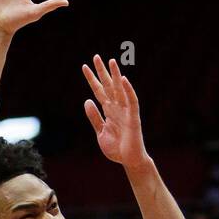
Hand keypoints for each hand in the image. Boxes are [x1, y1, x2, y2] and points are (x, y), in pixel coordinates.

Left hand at [82, 56, 151, 172]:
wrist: (129, 161)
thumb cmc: (117, 148)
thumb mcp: (100, 132)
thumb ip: (94, 117)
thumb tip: (87, 100)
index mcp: (108, 111)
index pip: (99, 91)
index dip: (92, 79)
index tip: (84, 67)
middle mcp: (117, 108)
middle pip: (108, 86)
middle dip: (102, 72)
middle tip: (96, 57)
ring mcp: (126, 111)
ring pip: (120, 90)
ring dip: (115, 76)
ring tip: (111, 61)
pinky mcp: (134, 117)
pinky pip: (131, 101)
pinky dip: (128, 90)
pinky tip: (123, 80)